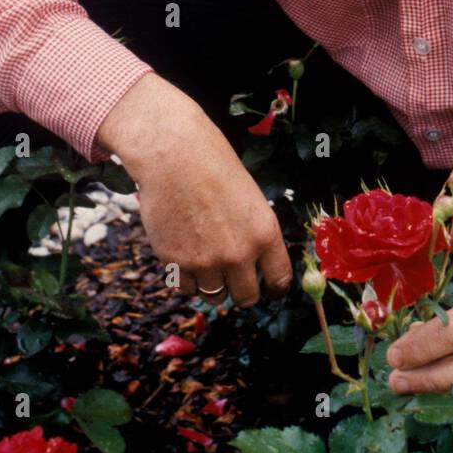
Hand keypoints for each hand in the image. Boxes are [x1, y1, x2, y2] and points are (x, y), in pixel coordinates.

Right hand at [96, 72, 292, 307]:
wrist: (173, 155)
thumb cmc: (214, 166)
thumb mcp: (250, 199)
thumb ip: (254, 234)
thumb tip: (253, 262)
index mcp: (264, 234)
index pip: (279, 280)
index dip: (275, 289)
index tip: (270, 291)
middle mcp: (238, 254)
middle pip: (246, 297)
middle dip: (243, 291)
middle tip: (236, 281)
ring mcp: (205, 261)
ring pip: (214, 297)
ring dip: (214, 286)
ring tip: (209, 266)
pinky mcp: (176, 262)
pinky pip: (186, 287)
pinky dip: (188, 279)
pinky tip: (188, 259)